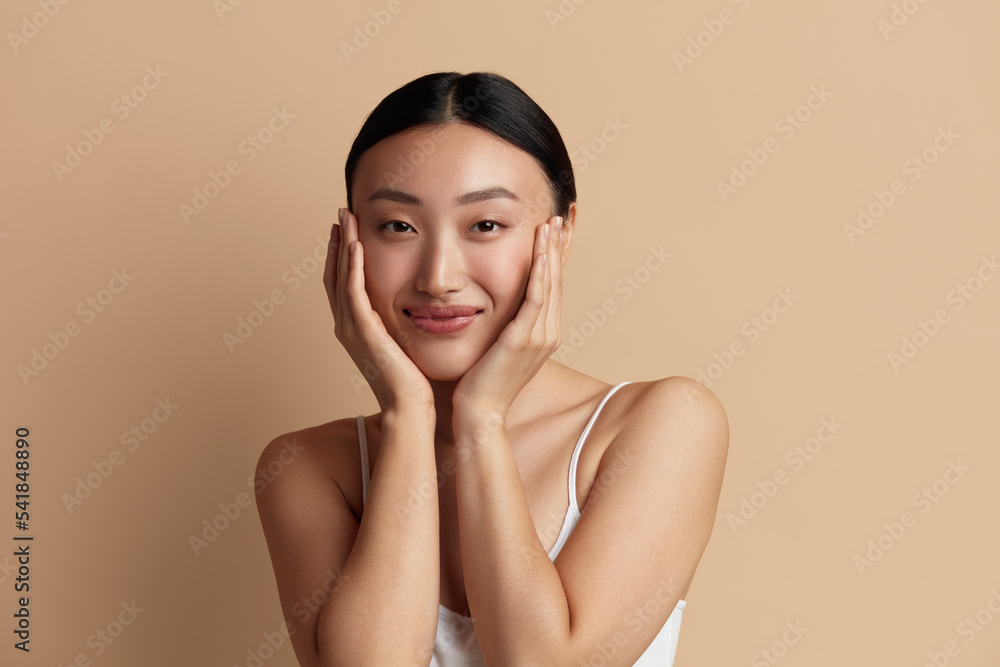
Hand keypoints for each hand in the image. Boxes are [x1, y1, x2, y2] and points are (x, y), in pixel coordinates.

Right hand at [324, 208, 433, 410]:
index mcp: (355, 328)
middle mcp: (347, 327)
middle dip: (336, 242)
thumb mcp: (404, 342)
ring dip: (341, 246)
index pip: (342, 283)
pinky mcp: (364, 333)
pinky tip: (355, 245)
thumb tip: (418, 303)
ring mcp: (352, 330)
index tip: (347, 228)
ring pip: (339, 278)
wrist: (410, 408)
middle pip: (334, 274)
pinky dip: (351, 268)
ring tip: (345, 218)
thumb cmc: (414, 381)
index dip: (341, 254)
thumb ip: (401, 322)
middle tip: (341, 212)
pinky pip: (353, 293)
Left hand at [452, 215, 565, 422]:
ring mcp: (539, 337)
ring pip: (551, 285)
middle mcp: (548, 334)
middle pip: (557, 281)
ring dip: (551, 252)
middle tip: (559, 217)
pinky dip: (540, 273)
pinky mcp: (523, 340)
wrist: (478, 414)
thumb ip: (502, 325)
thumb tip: (494, 305)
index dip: (555, 257)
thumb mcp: (496, 347)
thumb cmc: (479, 383)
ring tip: (551, 223)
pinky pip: (537, 299)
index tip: (554, 231)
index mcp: (543, 334)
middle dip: (558, 247)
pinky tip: (539, 252)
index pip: (553, 287)